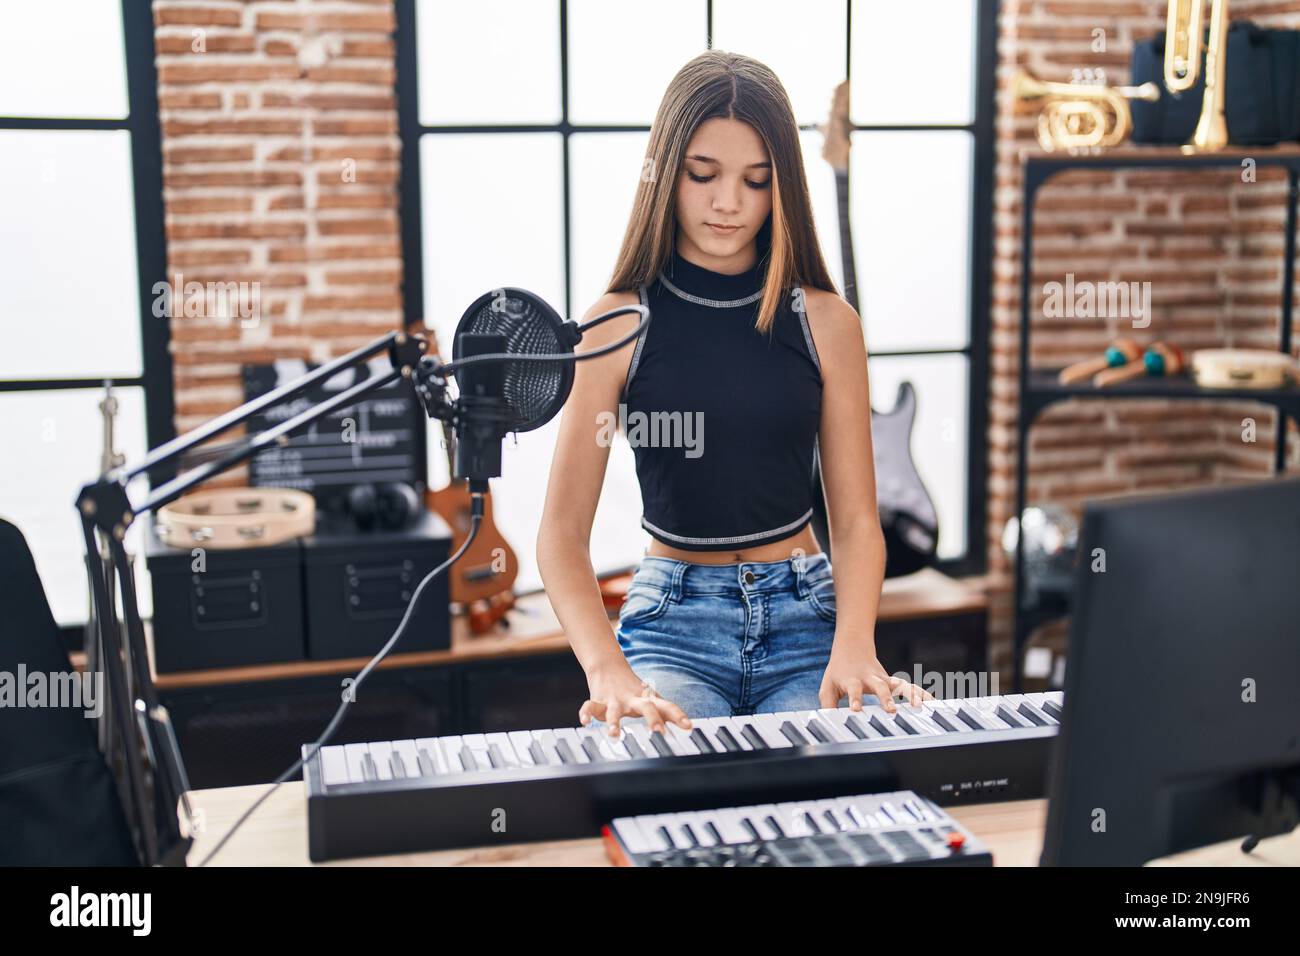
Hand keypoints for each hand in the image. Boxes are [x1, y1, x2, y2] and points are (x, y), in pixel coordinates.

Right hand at [579, 663, 691, 736]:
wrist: (608, 667)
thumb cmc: (634, 690)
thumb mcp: (651, 700)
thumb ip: (667, 713)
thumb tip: (690, 726)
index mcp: (648, 700)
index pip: (667, 706)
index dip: (678, 716)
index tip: (689, 727)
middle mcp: (633, 700)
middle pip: (646, 708)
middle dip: (652, 720)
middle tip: (658, 733)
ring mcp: (615, 701)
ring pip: (615, 712)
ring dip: (614, 723)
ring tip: (614, 735)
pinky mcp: (598, 701)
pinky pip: (590, 706)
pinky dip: (586, 713)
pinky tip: (585, 722)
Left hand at [818, 645, 932, 712]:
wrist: (852, 648)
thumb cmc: (839, 673)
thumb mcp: (828, 687)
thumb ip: (828, 706)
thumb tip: (828, 723)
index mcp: (852, 680)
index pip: (853, 688)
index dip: (855, 698)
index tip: (856, 709)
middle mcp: (870, 678)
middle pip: (880, 686)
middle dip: (886, 698)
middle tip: (891, 710)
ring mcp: (884, 679)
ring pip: (899, 684)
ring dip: (909, 694)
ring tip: (919, 706)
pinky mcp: (893, 681)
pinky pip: (909, 686)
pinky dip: (920, 693)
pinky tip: (932, 703)